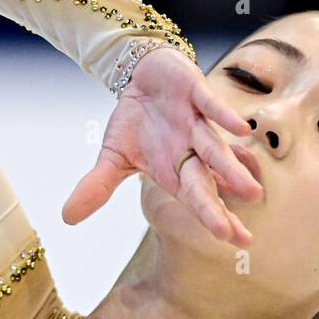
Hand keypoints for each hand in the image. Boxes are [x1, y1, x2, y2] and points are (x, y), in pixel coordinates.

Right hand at [60, 44, 262, 244]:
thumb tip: (67, 217)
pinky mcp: (196, 92)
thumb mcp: (112, 156)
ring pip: (215, 149)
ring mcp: (196, 123)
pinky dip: (223, 116)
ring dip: (232, 169)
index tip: (231, 243)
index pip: (197, 201)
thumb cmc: (135, 121)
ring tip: (252, 193)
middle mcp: (191, 151)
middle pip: (207, 183)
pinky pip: (210, 105)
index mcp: (175, 171)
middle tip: (240, 238)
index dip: (214, 221)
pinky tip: (241, 129)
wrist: (141, 75)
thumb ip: (97, 187)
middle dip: (220, 208)